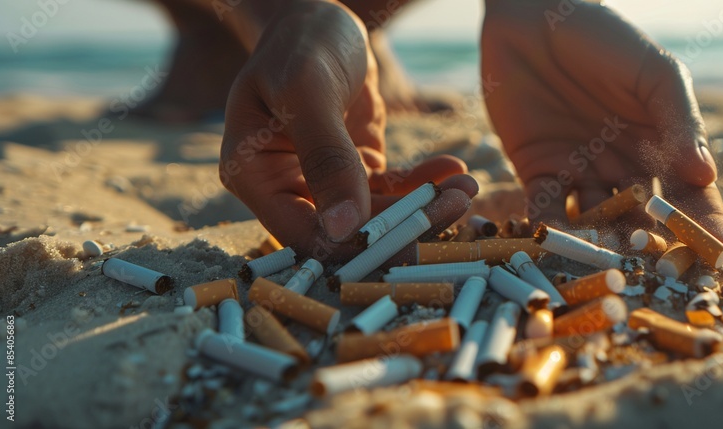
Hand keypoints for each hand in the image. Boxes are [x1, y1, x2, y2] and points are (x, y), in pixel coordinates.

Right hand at [220, 1, 474, 262]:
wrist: (318, 17)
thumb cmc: (301, 43)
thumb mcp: (308, 92)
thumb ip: (326, 158)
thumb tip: (344, 228)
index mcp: (256, 177)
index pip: (303, 234)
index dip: (355, 247)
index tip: (410, 238)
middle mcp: (286, 189)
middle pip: (346, 233)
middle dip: (403, 227)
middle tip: (455, 207)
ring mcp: (324, 183)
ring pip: (377, 217)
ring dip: (423, 208)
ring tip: (466, 189)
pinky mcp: (357, 172)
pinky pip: (394, 192)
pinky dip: (425, 185)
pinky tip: (456, 171)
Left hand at [481, 0, 722, 249]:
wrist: (534, 15)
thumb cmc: (605, 38)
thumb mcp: (654, 73)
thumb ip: (679, 121)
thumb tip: (705, 174)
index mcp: (661, 145)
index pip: (690, 195)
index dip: (704, 226)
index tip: (719, 257)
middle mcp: (625, 168)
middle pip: (646, 218)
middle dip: (655, 249)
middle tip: (663, 278)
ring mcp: (582, 173)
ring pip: (597, 221)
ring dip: (603, 245)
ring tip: (612, 268)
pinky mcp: (539, 172)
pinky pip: (547, 209)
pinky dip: (551, 228)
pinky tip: (557, 245)